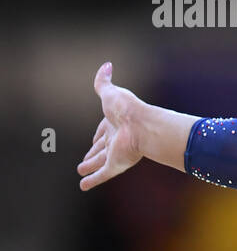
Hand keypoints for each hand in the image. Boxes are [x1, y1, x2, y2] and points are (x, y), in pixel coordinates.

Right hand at [78, 61, 145, 190]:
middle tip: (84, 161)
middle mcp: (115, 140)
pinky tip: (83, 186)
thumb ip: (104, 82)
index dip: (97, 136)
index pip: (102, 132)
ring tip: (81, 170)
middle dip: (92, 154)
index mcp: (114, 124)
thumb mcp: (111, 93)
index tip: (92, 141)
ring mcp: (115, 153)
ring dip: (90, 167)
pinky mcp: (116, 165)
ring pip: (99, 162)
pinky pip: (102, 175)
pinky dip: (93, 181)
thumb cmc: (128, 108)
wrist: (142, 125)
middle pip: (101, 148)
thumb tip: (106, 65)